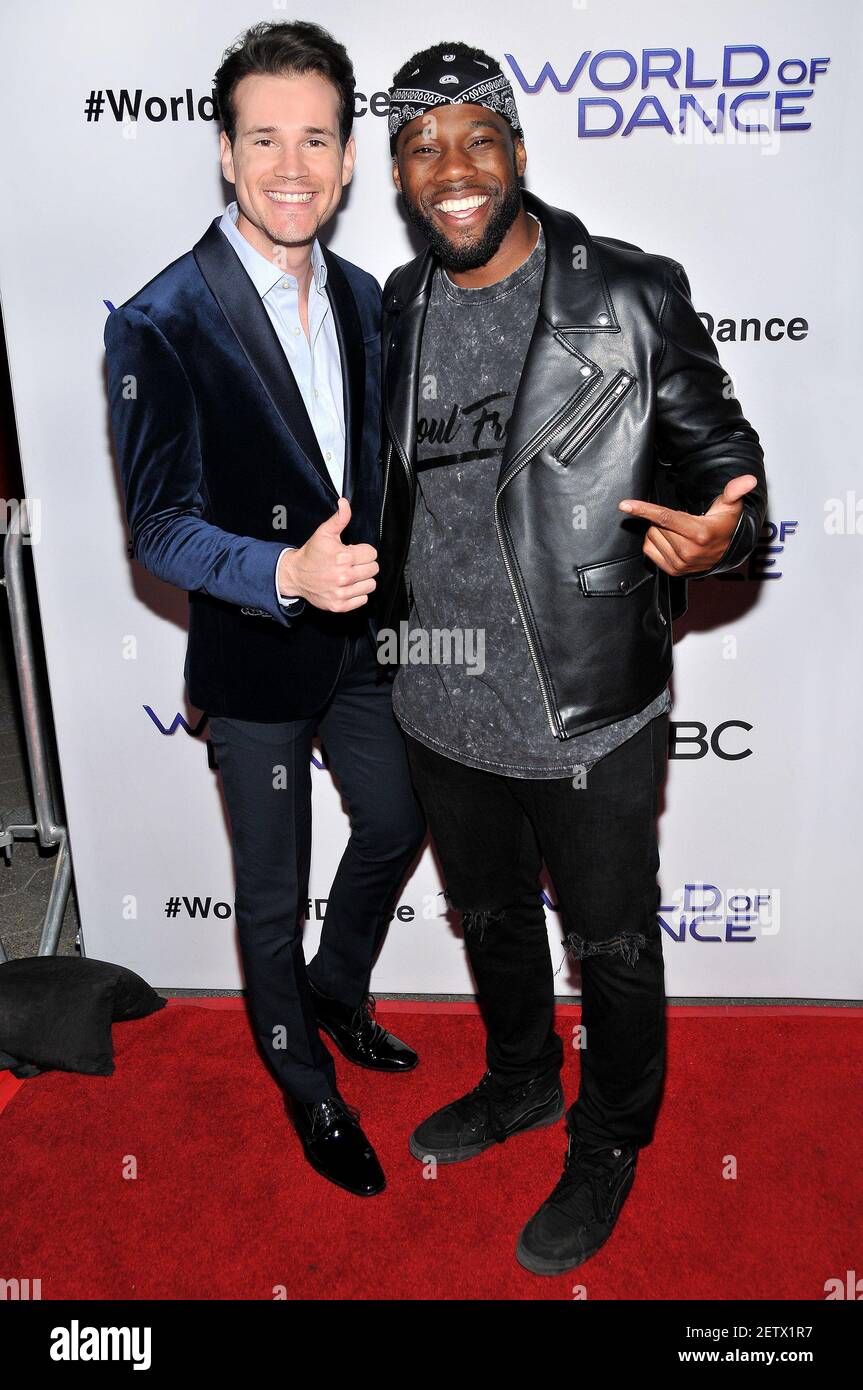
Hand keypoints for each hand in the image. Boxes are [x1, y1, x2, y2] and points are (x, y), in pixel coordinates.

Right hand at [277, 498, 377, 610]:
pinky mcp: (340, 605)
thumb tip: (345, 503)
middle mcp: (344, 576)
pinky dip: (357, 594)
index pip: (372, 554)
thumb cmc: (312, 553)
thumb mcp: (324, 533)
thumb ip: (339, 518)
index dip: (363, 551)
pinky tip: (347, 586)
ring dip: (363, 580)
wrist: (295, 575)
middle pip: (373, 569)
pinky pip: (363, 599)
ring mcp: (342, 592)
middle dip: (364, 565)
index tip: (353, 552)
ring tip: (350, 575)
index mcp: (343, 557)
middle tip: (351, 564)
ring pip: (371, 585)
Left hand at [617, 475, 757, 575]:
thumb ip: (735, 491)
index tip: (625, 505)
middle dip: (664, 519)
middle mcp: (688, 551)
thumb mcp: (730, 506)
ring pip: (651, 537)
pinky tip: (671, 541)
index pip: (665, 518)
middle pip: (657, 526)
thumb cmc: (725, 525)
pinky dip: (655, 542)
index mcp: (699, 533)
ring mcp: (679, 563)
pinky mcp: (672, 571)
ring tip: (680, 532)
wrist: (727, 553)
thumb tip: (748, 479)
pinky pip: (649, 550)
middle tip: (683, 521)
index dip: (643, 509)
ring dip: (660, 531)